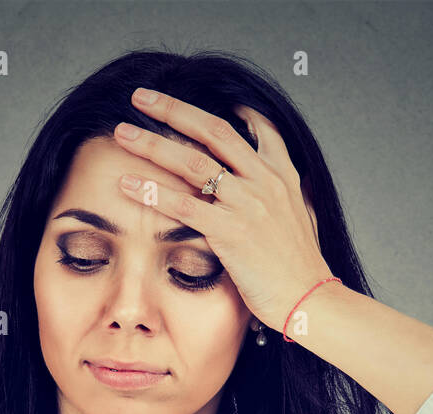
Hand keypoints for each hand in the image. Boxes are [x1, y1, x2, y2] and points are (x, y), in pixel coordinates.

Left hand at [112, 87, 331, 333]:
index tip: (206, 93)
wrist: (311, 300)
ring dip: (152, 143)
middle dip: (174, 109)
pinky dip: (152, 193)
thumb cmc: (301, 270)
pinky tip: (127, 185)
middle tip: (141, 96)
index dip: (232, 109)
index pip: (260, 128)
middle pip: (213, 132)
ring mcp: (248, 204)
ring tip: (122, 133)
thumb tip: (287, 190)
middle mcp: (265, 181)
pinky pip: (184, 206)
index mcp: (283, 176)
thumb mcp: (302, 220)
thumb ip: (290, 197)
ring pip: (192, 163)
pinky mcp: (231, 232)